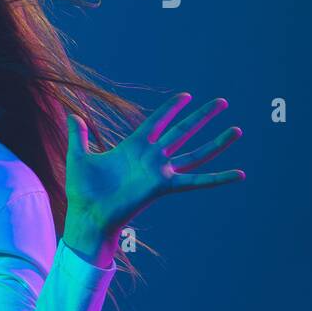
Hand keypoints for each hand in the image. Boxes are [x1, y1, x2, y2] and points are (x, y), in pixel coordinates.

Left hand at [62, 92, 244, 265]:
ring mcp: (159, 171)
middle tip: (222, 102)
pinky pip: (196, 181)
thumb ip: (79, 136)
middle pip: (182, 131)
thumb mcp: (79, 157)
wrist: (86, 215)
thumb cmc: (82, 190)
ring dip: (217, 142)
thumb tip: (72, 114)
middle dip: (202, 117)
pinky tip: (239, 174)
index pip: (156, 122)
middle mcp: (151, 157)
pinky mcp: (163, 186)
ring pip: (195, 153)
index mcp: (132, 147)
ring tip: (237, 130)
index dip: (171, 108)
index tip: (186, 95)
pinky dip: (218, 178)